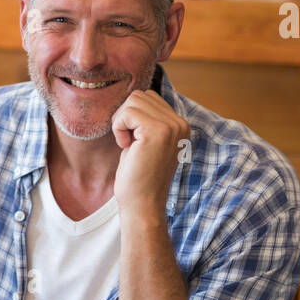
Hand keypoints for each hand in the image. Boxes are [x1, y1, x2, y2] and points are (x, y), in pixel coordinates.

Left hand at [111, 89, 189, 220]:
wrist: (142, 204)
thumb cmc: (138, 176)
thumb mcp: (146, 142)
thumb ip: (146, 120)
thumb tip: (134, 97)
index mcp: (180, 125)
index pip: (149, 98)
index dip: (132, 117)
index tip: (134, 142)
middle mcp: (180, 123)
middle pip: (140, 96)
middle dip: (125, 117)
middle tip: (129, 143)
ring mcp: (171, 126)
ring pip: (133, 100)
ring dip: (121, 122)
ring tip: (129, 145)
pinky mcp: (157, 131)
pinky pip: (127, 113)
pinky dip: (119, 128)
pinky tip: (126, 147)